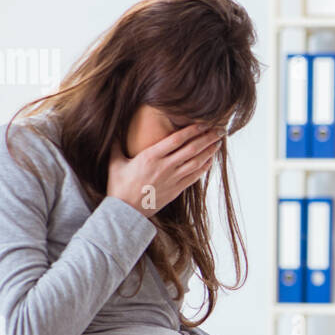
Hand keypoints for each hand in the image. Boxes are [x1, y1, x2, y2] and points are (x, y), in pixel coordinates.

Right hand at [107, 123, 222, 217]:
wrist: (125, 212)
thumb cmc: (118, 187)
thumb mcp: (115, 163)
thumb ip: (117, 144)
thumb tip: (116, 127)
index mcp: (150, 157)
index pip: (176, 139)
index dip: (192, 130)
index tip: (204, 123)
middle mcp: (164, 167)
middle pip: (192, 149)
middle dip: (207, 138)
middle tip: (220, 130)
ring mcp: (172, 179)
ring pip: (196, 162)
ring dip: (209, 151)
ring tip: (219, 142)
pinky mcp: (176, 190)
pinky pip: (194, 177)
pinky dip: (204, 167)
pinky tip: (210, 160)